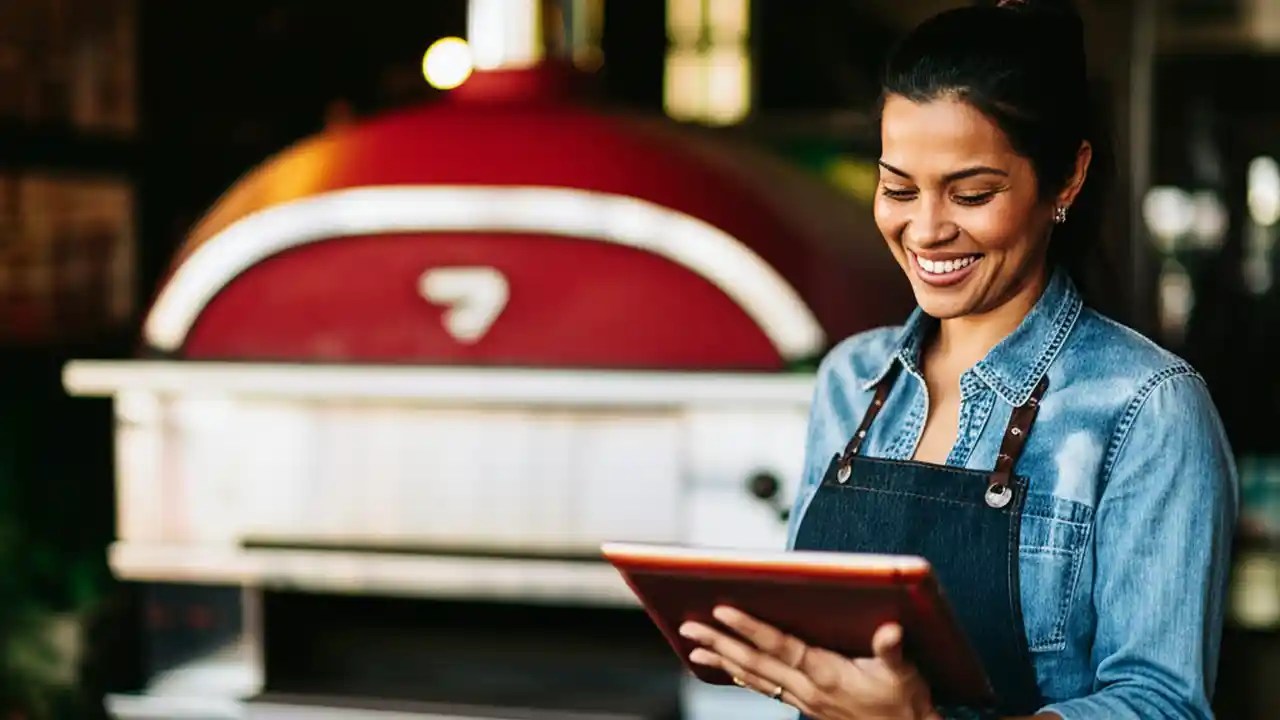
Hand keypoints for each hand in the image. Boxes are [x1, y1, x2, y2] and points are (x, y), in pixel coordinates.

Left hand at [679, 606, 940, 719]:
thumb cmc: (906, 703)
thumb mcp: (905, 675)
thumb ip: (893, 652)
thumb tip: (890, 631)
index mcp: (826, 673)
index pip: (779, 645)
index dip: (750, 627)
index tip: (722, 610)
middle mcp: (808, 688)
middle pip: (755, 662)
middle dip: (720, 642)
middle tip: (688, 627)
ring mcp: (804, 700)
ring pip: (755, 676)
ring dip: (723, 659)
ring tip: (695, 646)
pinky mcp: (807, 705)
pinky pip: (767, 688)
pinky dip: (743, 676)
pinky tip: (729, 668)